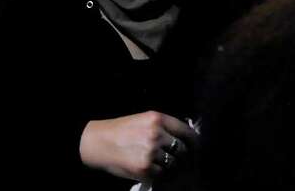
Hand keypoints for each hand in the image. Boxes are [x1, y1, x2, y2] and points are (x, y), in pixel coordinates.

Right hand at [80, 112, 196, 180]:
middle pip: (182, 149)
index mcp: (157, 118)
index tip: (196, 148)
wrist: (98, 142)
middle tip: (178, 159)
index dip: (194, 141)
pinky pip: (162, 175)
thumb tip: (185, 139)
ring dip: (170, 166)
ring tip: (160, 164)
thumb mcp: (142, 119)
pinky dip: (159, 174)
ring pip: (173, 164)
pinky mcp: (145, 168)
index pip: (186, 131)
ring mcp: (151, 152)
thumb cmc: (120, 130)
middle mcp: (156, 134)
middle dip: (181, 156)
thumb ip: (163, 127)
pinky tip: (150, 169)